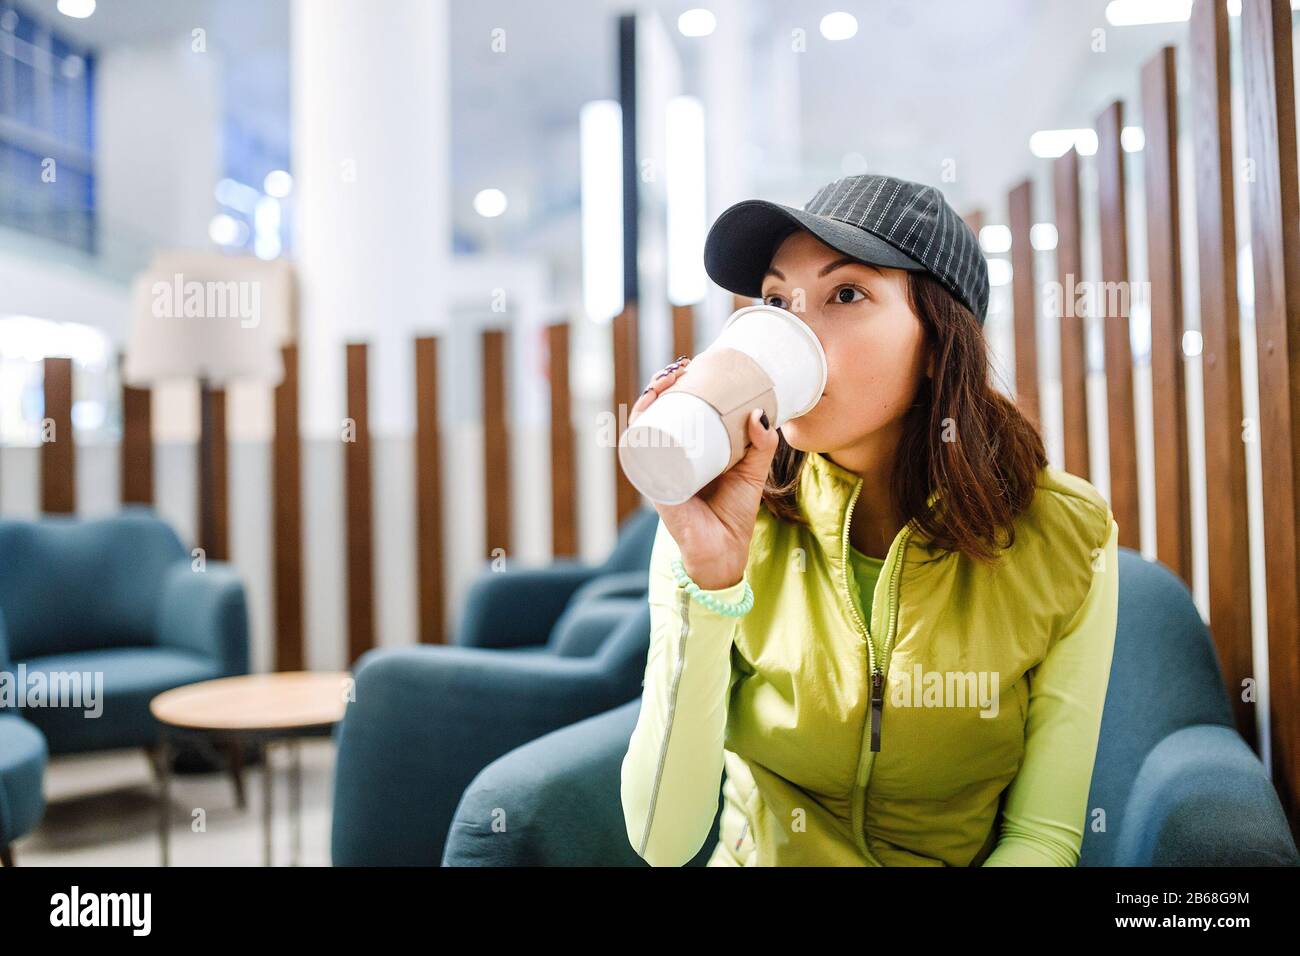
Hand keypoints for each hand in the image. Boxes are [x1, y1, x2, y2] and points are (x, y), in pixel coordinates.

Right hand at [628, 355, 779, 589]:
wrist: (725, 549)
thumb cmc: (734, 510)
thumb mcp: (753, 469)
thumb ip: (762, 442)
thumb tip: (761, 413)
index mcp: (686, 448)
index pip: (674, 409)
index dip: (676, 383)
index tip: (690, 363)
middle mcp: (665, 456)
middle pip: (654, 412)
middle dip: (661, 383)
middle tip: (680, 368)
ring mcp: (656, 469)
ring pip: (642, 426)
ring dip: (647, 399)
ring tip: (666, 382)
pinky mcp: (654, 485)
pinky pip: (636, 455)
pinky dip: (636, 432)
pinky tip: (643, 412)